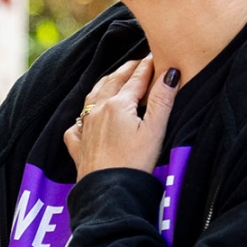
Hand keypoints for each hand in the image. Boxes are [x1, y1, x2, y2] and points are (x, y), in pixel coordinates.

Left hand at [63, 55, 179, 180]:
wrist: (109, 192)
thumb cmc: (135, 163)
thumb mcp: (155, 130)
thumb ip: (162, 100)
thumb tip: (170, 73)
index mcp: (118, 104)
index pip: (136, 79)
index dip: (147, 66)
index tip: (155, 55)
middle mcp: (98, 111)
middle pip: (113, 82)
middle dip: (126, 70)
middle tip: (137, 62)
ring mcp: (85, 127)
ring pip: (93, 97)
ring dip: (105, 84)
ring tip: (114, 78)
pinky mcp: (78, 146)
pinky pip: (77, 125)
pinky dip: (83, 116)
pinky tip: (85, 119)